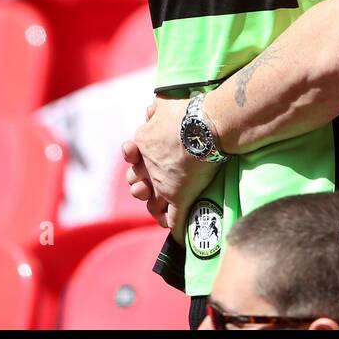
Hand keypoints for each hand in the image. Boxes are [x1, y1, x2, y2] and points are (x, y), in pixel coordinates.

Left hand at [129, 95, 219, 238]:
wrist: (206, 125)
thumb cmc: (187, 110)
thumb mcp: (165, 102)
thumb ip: (156, 107)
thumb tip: (151, 105)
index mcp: (142, 143)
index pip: (132, 157)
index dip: (136, 160)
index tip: (139, 159)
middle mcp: (148, 167)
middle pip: (136, 184)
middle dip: (141, 186)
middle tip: (149, 186)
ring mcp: (162, 184)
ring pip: (152, 204)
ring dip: (155, 208)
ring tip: (161, 210)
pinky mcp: (179, 197)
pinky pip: (173, 219)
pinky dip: (174, 229)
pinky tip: (177, 236)